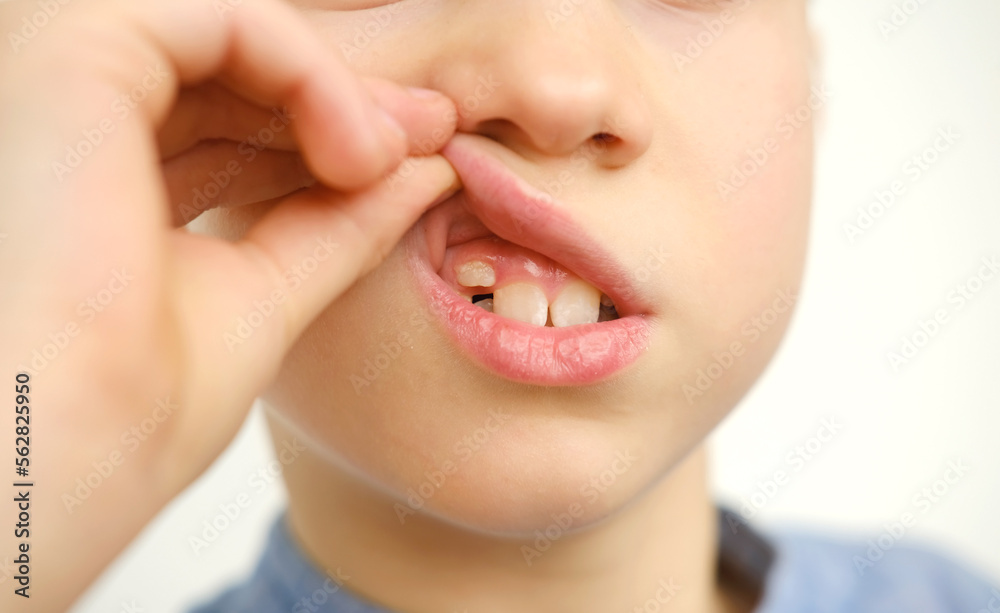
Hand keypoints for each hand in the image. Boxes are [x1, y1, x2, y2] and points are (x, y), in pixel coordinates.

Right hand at [0, 0, 457, 607]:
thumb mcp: (258, 296)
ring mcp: (53, 78)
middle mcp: (56, 120)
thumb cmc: (123, 417)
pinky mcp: (70, 52)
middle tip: (436, 131)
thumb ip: (331, 225)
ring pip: (223, 33)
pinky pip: (222, 21)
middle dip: (339, 99)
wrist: (55, 471)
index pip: (214, 121)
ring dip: (332, 86)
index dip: (317, 129)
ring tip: (402, 155)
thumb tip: (420, 170)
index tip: (414, 158)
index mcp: (79, 177)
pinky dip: (307, 71)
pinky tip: (358, 152)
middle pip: (225, 73)